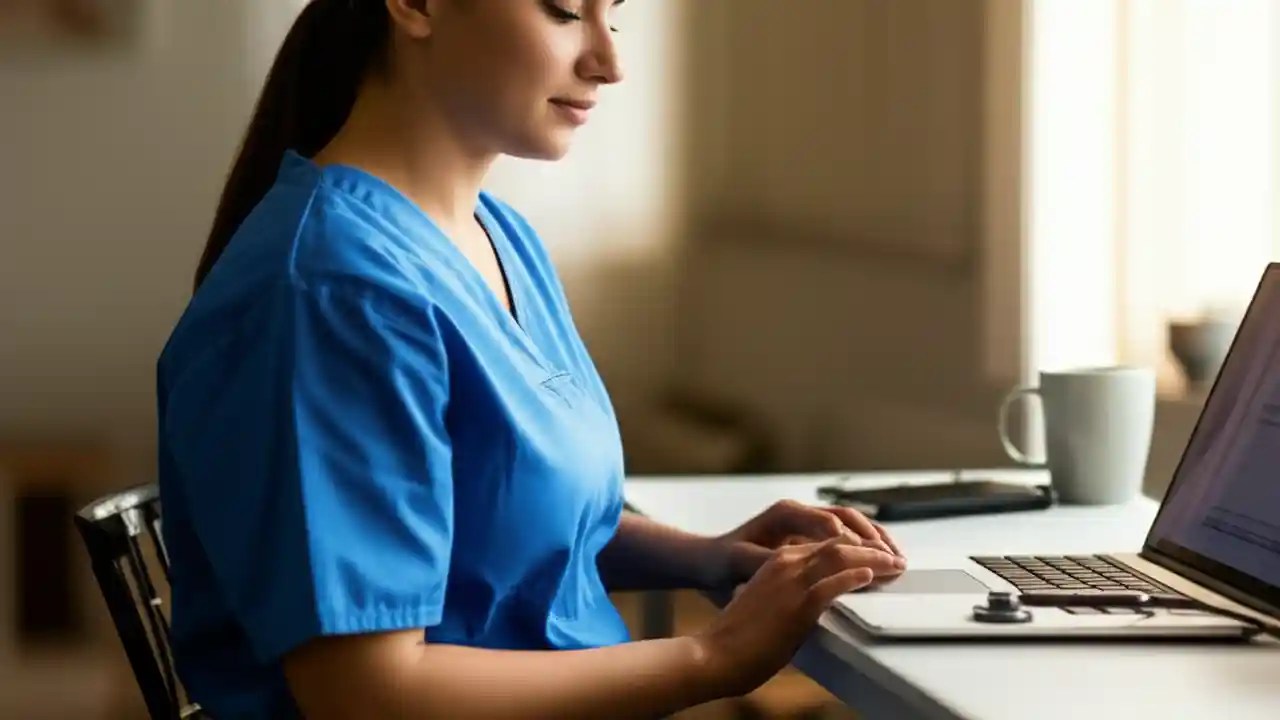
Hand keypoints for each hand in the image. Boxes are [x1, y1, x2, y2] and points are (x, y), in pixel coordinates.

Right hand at [693, 538, 904, 698]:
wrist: (714, 655)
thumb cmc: (737, 638)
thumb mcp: (765, 603)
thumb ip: (784, 595)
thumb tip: (803, 604)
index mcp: (778, 561)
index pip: (826, 544)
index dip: (856, 548)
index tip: (877, 556)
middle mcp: (786, 563)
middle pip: (839, 544)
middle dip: (872, 549)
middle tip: (896, 558)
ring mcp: (792, 582)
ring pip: (842, 557)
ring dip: (874, 559)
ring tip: (895, 564)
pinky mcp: (798, 605)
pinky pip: (834, 583)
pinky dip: (855, 577)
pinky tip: (871, 576)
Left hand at [713, 499, 904, 586]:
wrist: (711, 558)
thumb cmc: (724, 561)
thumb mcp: (742, 562)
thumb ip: (771, 559)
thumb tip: (802, 561)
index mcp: (785, 513)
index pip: (830, 524)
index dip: (856, 543)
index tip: (877, 560)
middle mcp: (798, 511)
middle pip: (847, 517)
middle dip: (874, 538)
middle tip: (897, 559)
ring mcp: (805, 519)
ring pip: (850, 522)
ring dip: (875, 538)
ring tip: (897, 558)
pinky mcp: (809, 532)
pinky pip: (844, 533)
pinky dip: (864, 543)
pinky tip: (879, 559)